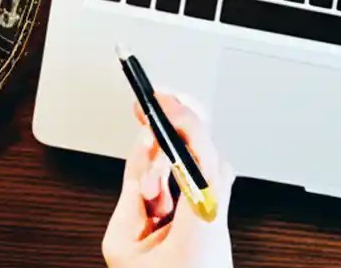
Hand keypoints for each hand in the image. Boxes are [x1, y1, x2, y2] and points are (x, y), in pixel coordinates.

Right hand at [102, 94, 234, 267]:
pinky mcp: (211, 216)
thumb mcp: (123, 243)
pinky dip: (172, 177)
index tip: (159, 98)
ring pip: (196, 162)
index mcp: (201, 211)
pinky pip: (193, 180)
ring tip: (150, 195)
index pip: (197, 147)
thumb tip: (139, 158)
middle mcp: (215, 206)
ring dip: (166, 163)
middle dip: (171, 128)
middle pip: (199, 147)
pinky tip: (155, 194)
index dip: (178, 116)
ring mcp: (216, 210)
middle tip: (148, 105)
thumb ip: (129, 194)